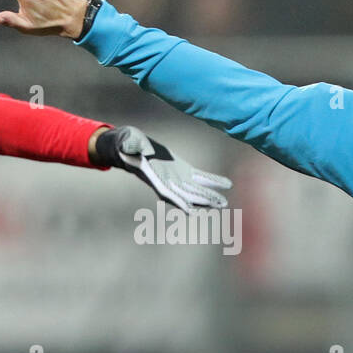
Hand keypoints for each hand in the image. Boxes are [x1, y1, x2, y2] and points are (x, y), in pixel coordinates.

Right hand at [94, 125, 232, 210]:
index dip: (179, 201)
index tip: (191, 211)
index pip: (167, 193)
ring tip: (224, 203)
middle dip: (202, 201)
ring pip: (195, 189)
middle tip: (219, 205)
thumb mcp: (127, 142)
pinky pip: (200, 177)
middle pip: (186, 195)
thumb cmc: (126, 143)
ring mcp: (176, 177)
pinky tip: (227, 183)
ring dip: (209, 196)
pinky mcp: (182, 169)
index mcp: (153, 177)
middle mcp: (167, 182)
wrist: (130, 143)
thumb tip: (132, 146)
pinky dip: (213, 181)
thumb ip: (130, 145)